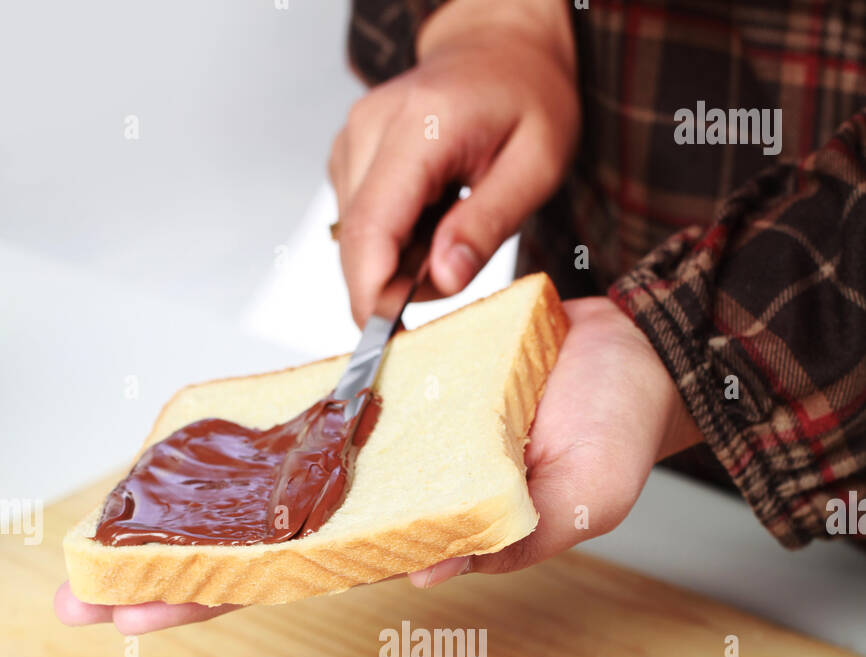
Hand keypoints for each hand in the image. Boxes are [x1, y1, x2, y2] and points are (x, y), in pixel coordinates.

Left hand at [54, 300, 699, 629]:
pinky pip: (296, 420)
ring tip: (108, 532)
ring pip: (264, 488)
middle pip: (257, 548)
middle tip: (81, 605)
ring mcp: (372, 450)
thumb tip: (426, 569)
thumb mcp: (588, 495)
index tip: (136, 619)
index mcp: (417, 536)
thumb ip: (520, 537)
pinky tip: (185, 460)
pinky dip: (241, 441)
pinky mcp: (379, 397)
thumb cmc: (618, 430)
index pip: (295, 580)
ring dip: (189, 511)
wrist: (630, 353)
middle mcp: (378, 502)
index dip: (216, 599)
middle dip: (170, 578)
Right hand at [329, 0, 578, 324]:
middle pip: (355, 242)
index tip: (391, 338)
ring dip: (396, 263)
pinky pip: (357, 223)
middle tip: (452, 275)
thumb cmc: (528, 99)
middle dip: (393, 285)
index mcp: (421, 126)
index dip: (372, 294)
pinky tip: (430, 219)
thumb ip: (488, 224)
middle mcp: (372, 126)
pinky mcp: (349, 154)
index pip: (372, 228)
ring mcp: (353, 138)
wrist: (503, 48)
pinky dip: (392, 242)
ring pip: (353, 239)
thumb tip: (442, 280)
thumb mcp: (538, 165)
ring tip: (450, 234)